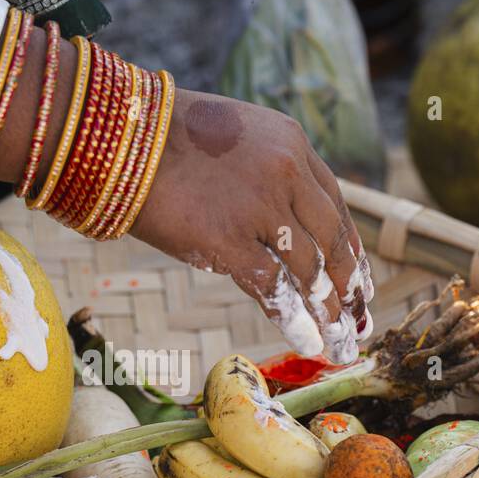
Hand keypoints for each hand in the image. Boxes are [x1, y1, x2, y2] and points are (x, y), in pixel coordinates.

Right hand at [130, 90, 373, 363]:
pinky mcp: (228, 240)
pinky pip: (273, 288)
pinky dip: (294, 320)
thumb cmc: (161, 139)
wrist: (119, 135)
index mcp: (291, 144)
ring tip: (338, 340)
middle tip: (357, 319)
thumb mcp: (232, 139)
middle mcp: (286, 173)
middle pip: (331, 242)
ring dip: (327, 311)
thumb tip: (278, 223)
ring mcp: (260, 207)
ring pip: (309, 270)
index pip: (334, 206)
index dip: (350, 250)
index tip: (359, 281)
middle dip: (348, 287)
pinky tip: (309, 342)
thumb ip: (264, 173)